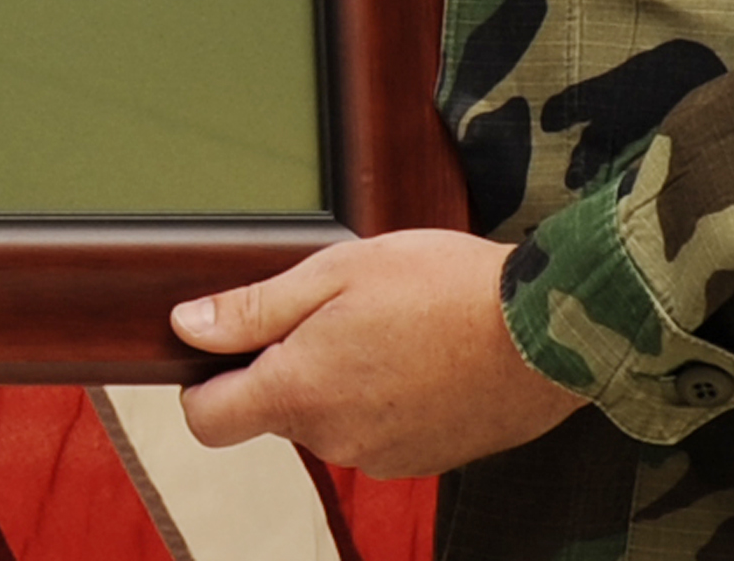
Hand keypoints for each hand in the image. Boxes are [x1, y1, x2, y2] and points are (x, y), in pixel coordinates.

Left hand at [172, 232, 586, 476]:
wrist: (546, 331)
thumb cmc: (443, 288)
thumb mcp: (335, 271)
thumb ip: (254, 308)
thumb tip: (187, 327)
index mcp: (300, 392)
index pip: (206, 421)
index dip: (202, 383)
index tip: (228, 348)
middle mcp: (335, 439)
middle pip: (276, 411)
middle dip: (290, 364)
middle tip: (339, 309)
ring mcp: (383, 458)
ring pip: (330, 419)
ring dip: (342, 379)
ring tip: (391, 326)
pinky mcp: (424, 461)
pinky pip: (378, 431)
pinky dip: (385, 398)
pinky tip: (421, 355)